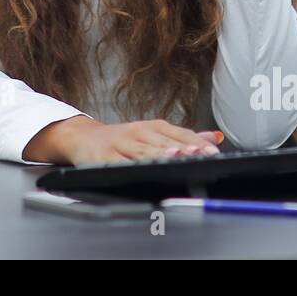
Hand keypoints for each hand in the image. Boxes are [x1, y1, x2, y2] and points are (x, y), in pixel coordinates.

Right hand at [25, 115, 223, 164]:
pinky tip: (141, 169)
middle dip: (182, 148)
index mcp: (152, 127)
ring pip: (143, 151)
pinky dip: (131, 165)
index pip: (178, 133)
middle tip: (200, 153)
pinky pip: (119, 163)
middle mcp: (138, 132)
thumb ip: (183, 138)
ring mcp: (120, 144)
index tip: (212, 150)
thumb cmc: (121, 140)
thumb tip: (214, 137)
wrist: (81, 138)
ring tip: (176, 157)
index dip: (195, 142)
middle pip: (163, 141)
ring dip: (160, 154)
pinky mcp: (104, 158)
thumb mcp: (153, 134)